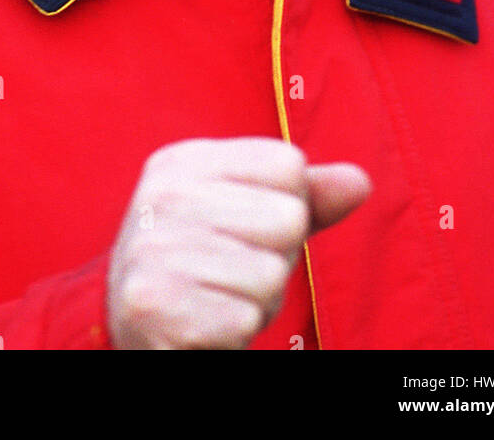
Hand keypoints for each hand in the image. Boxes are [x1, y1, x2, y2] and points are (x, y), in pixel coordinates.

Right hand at [106, 136, 370, 349]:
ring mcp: (154, 248)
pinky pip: (245, 319)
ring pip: (271, 274)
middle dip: (274, 258)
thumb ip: (305, 196)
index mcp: (185, 160)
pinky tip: (206, 324)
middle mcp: (163, 194)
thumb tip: (360, 181)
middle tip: (232, 272)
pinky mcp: (154, 304)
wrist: (133, 325)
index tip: (246, 229)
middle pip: (287, 218)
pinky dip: (236, 332)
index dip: (287, 207)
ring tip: (218, 298)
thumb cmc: (208, 264)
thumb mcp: (251, 215)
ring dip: (256, 301)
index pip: (289, 165)